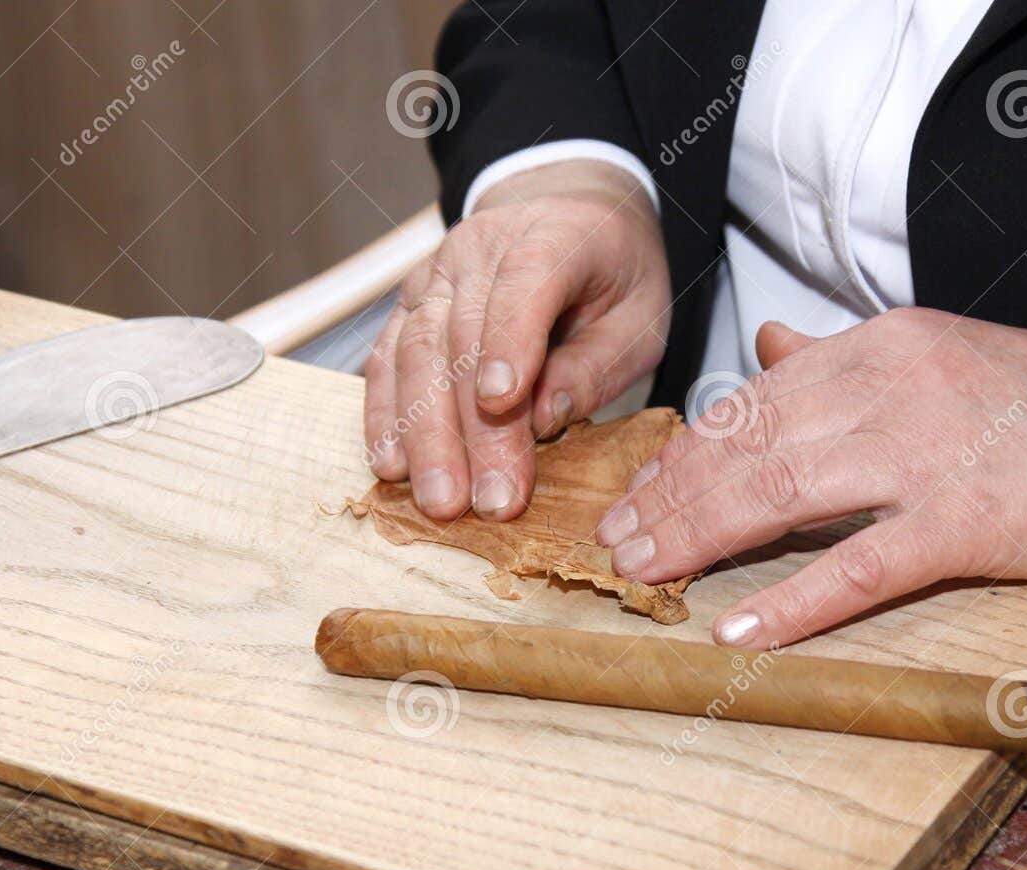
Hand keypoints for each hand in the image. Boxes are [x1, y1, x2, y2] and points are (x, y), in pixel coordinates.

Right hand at [364, 160, 670, 521]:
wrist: (566, 212)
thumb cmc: (612, 273)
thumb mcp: (641, 315)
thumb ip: (597, 364)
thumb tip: (546, 417)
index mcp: (552, 237)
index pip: (522, 287)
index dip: (508, 345)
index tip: (503, 406)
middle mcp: (481, 249)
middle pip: (462, 339)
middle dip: (471, 430)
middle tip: (484, 500)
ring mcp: (435, 275)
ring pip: (416, 353)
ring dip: (424, 435)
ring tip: (439, 499)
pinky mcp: (409, 304)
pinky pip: (387, 360)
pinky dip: (385, 415)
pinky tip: (392, 464)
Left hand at [595, 308, 1026, 648]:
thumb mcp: (941, 354)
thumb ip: (846, 356)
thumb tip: (768, 346)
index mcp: (884, 345)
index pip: (755, 399)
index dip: (686, 450)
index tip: (641, 489)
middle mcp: (893, 387)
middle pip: (750, 444)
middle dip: (671, 496)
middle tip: (616, 541)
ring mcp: (927, 453)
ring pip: (782, 492)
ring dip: (701, 536)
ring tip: (646, 574)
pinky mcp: (965, 522)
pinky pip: (858, 567)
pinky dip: (792, 601)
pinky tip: (737, 629)